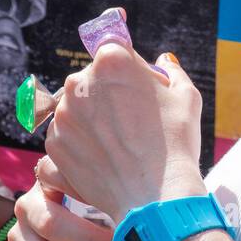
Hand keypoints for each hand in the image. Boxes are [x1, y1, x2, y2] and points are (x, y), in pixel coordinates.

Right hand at [9, 174, 120, 240]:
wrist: (66, 207)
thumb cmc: (100, 189)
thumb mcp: (108, 180)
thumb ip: (123, 183)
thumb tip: (160, 202)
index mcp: (47, 176)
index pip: (63, 183)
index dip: (95, 195)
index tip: (126, 221)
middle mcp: (29, 205)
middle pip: (52, 224)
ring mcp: (20, 237)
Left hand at [42, 15, 204, 223]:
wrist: (154, 196)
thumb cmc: (175, 142)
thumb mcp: (186, 96)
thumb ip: (170, 71)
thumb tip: (161, 62)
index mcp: (112, 60)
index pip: (112, 44)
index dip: (122, 55)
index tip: (122, 54)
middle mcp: (80, 81)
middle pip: (93, 77)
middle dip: (109, 89)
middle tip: (133, 114)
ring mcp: (63, 114)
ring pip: (78, 106)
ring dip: (93, 116)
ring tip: (120, 141)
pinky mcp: (54, 144)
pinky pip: (67, 134)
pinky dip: (82, 142)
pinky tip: (105, 155)